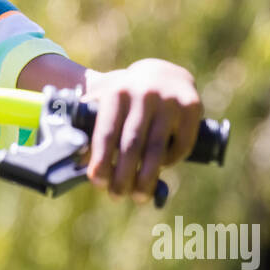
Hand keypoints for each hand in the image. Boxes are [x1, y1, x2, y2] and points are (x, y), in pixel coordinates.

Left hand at [82, 59, 203, 203]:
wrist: (164, 72)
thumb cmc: (127, 96)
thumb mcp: (107, 99)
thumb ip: (91, 125)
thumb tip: (78, 160)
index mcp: (117, 92)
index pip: (107, 132)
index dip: (101, 160)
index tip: (98, 182)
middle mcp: (144, 94)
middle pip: (132, 144)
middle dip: (123, 175)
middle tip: (116, 195)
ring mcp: (169, 101)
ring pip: (157, 148)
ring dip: (146, 177)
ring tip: (139, 196)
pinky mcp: (191, 107)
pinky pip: (180, 145)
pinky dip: (170, 162)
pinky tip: (160, 171)